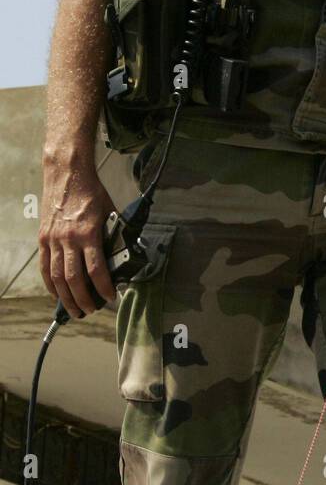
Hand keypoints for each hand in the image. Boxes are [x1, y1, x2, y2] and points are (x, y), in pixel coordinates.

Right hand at [39, 163, 117, 318]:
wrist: (67, 173)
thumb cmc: (91, 192)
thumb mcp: (110, 212)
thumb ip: (114, 234)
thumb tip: (123, 253)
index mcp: (88, 232)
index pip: (96, 269)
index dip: (104, 288)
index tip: (110, 297)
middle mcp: (68, 239)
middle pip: (73, 279)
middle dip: (83, 299)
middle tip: (91, 310)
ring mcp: (53, 239)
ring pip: (57, 277)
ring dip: (65, 297)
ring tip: (74, 310)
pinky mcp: (43, 238)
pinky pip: (45, 266)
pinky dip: (50, 283)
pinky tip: (56, 293)